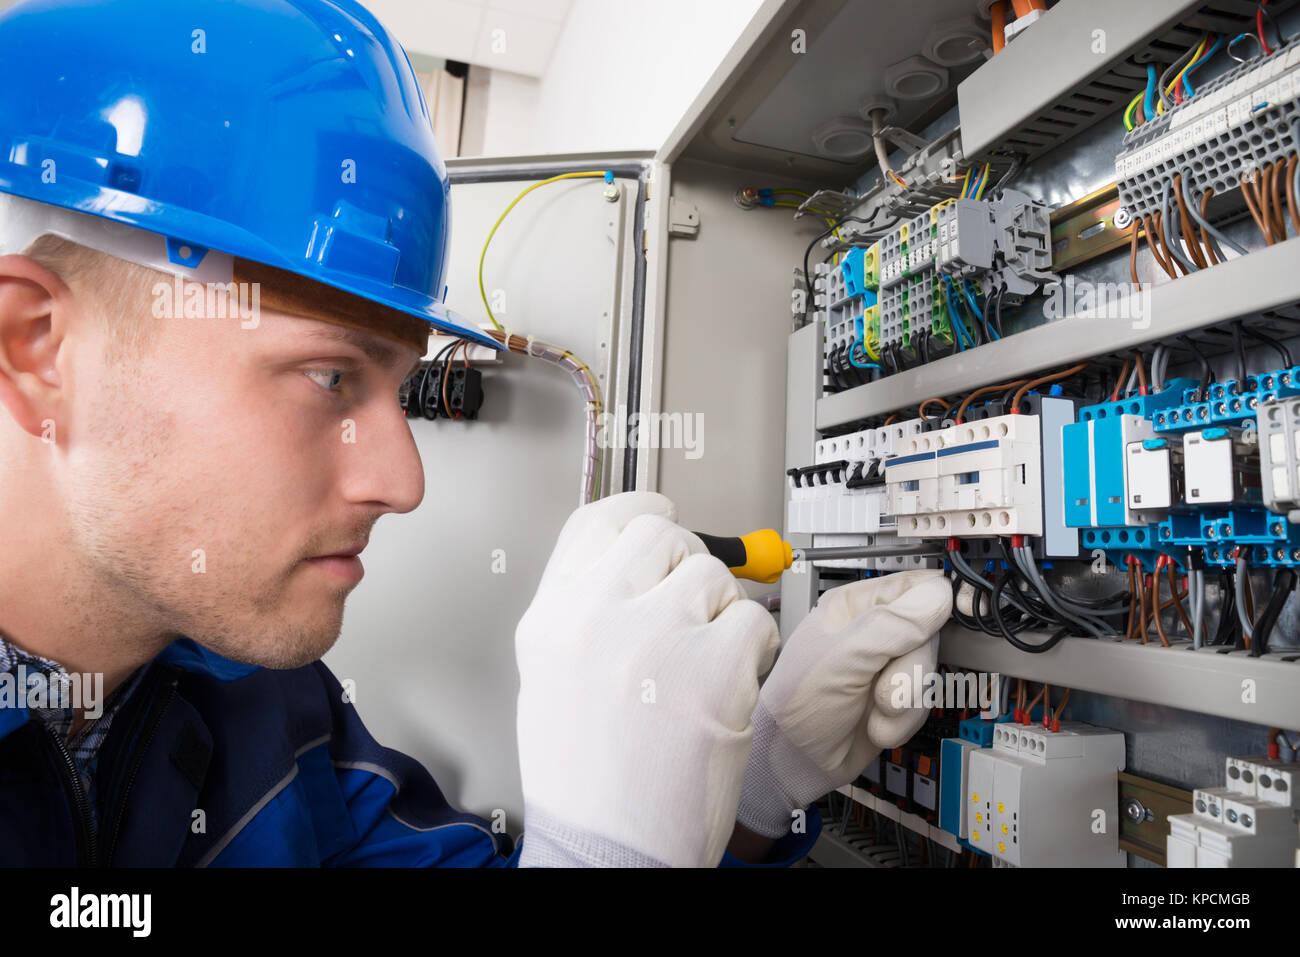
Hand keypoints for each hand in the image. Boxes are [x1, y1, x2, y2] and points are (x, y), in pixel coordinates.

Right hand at [515, 492, 779, 866]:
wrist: (612, 851)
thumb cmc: (585, 781)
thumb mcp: (552, 677)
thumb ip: (584, 608)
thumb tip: (634, 560)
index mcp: (551, 619)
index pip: (597, 522)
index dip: (638, 508)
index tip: (659, 510)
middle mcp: (597, 616)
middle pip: (660, 533)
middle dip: (684, 563)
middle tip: (691, 605)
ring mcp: (657, 637)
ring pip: (712, 574)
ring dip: (721, 610)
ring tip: (705, 661)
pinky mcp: (715, 668)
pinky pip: (753, 619)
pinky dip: (754, 646)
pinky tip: (731, 680)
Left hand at [735, 569, 951, 838]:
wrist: (794, 762)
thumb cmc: (797, 704)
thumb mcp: (843, 659)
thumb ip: (891, 626)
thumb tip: (939, 595)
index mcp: (855, 605)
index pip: (915, 586)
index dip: (939, 601)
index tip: (953, 617)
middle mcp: (874, 631)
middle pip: (930, 635)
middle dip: (911, 671)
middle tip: (882, 690)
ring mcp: (885, 666)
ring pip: (929, 673)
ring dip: (905, 702)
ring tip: (872, 710)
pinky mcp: (896, 698)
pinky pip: (924, 704)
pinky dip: (903, 722)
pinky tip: (875, 725)